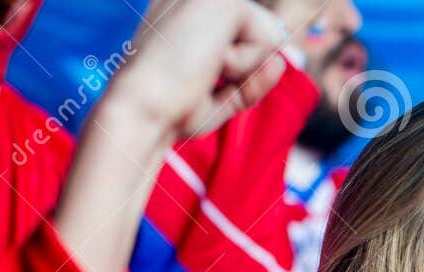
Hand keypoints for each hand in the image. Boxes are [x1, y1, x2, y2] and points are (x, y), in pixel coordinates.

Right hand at [104, 0, 288, 145]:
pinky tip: (208, 61)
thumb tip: (279, 62)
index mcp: (191, 13)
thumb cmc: (172, 109)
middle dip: (245, 69)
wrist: (144, 109)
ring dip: (244, 68)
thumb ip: (253, 80)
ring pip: (270, 37)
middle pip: (264, 36)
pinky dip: (245, 65)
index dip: (237, 70)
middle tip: (199, 78)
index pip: (247, 38)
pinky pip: (269, 40)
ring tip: (201, 67)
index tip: (194, 79)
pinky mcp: (226, 0)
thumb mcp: (221, 96)